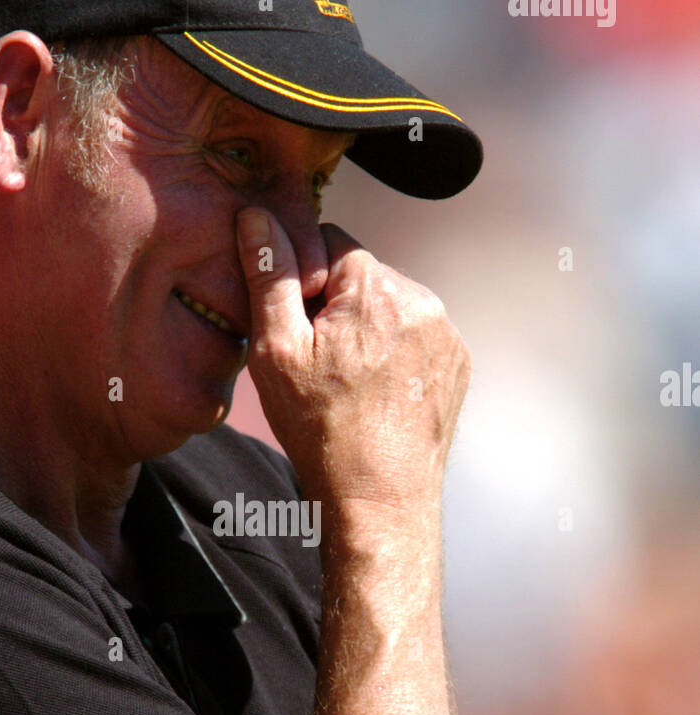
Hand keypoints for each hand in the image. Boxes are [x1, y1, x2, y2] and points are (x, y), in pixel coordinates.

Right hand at [236, 209, 470, 513]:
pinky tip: (376, 394)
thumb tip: (256, 216)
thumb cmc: (321, 429)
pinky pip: (417, 337)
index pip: (327, 242)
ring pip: (390, 307)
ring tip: (349, 382)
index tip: (296, 326)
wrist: (380, 498)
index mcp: (374, 286)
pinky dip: (395, 355)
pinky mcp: (458, 363)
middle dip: (336, 304)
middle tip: (318, 362)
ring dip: (367, 329)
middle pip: (362, 276)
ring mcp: (446, 333)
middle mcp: (421, 299)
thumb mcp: (275, 351)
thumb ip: (268, 276)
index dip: (302, 282)